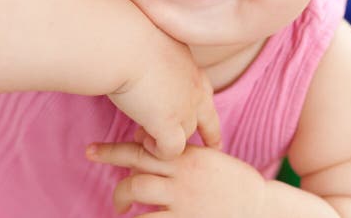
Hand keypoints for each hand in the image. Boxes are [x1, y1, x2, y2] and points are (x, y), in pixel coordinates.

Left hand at [85, 129, 266, 217]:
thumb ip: (184, 153)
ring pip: (137, 187)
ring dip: (120, 194)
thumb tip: (155, 145)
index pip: (149, 142)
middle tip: (90, 153)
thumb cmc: (236, 185)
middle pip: (136, 159)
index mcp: (189, 154)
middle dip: (110, 155)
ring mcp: (182, 198)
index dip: (124, 142)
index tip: (104, 143)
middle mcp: (182, 172)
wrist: (260, 209)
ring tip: (117, 205)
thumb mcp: (211, 160)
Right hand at [107, 27, 221, 160]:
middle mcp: (194, 88)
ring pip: (186, 135)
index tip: (206, 115)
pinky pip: (170, 150)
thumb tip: (139, 53)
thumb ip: (155, 56)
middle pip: (207, 118)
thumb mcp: (152, 43)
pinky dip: (156, 150)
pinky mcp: (169, 125)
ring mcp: (185, 108)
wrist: (124, 44)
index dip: (202, 104)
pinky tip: (139, 139)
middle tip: (213, 146)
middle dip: (209, 134)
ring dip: (167, 139)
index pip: (203, 89)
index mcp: (189, 66)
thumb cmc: (127, 36)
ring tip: (140, 135)